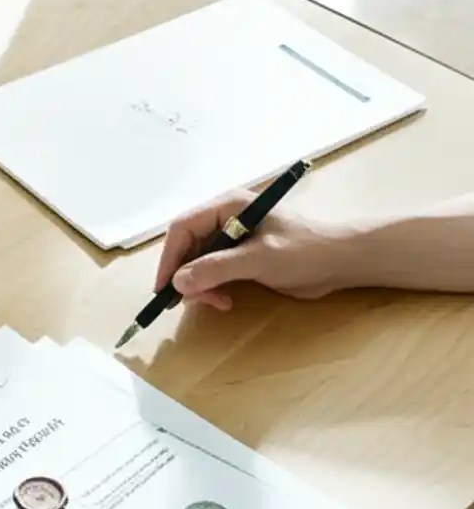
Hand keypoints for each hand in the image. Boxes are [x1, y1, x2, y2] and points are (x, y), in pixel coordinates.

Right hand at [155, 191, 353, 309]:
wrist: (343, 261)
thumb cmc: (306, 250)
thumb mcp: (260, 259)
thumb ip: (218, 268)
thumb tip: (178, 282)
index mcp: (226, 206)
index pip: (182, 228)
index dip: (168, 258)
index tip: (165, 287)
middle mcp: (224, 218)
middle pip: (186, 247)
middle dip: (185, 275)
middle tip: (194, 301)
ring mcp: (231, 238)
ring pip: (196, 263)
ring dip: (200, 286)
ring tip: (217, 302)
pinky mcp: (239, 257)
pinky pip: (211, 272)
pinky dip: (212, 289)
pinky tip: (225, 301)